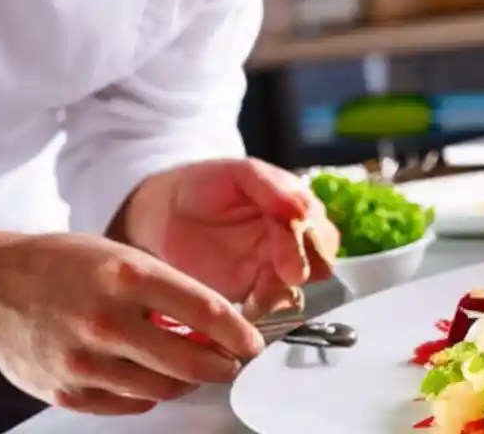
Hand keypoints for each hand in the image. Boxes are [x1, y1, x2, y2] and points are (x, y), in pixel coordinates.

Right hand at [0, 225, 264, 414]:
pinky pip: (128, 404)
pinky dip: (149, 394)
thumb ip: (167, 290)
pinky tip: (150, 376)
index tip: (252, 343)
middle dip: (222, 366)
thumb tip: (214, 325)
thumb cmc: (57, 264)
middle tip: (231, 363)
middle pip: (190, 361)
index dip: (240, 334)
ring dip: (188, 382)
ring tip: (192, 367)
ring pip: (162, 388)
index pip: (206, 313)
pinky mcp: (66, 390)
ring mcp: (84, 360)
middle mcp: (106, 320)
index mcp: (126, 276)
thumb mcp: (119, 255)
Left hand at [115, 158, 340, 319]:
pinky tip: (250, 306)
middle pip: (321, 263)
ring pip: (301, 288)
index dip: (303, 244)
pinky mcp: (252, 291)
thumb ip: (272, 188)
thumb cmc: (205, 184)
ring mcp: (273, 267)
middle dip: (304, 270)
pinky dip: (268, 310)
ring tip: (262, 293)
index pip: (318, 231)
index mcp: (297, 208)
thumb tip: (305, 209)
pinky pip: (273, 307)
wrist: (163, 211)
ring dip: (287, 293)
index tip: (287, 254)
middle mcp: (293, 240)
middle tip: (283, 274)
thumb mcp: (240, 174)